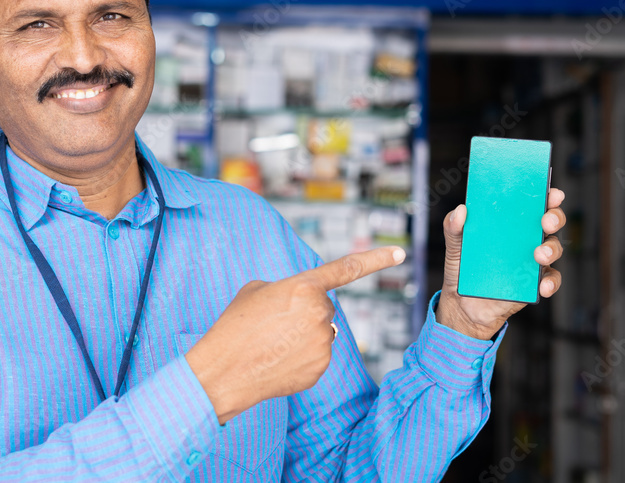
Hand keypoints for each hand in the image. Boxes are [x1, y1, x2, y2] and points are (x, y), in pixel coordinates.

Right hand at [185, 246, 405, 423]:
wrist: (223, 371)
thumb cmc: (235, 326)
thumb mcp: (257, 291)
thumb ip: (288, 289)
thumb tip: (303, 305)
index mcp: (303, 286)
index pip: (347, 268)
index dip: (376, 259)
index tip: (401, 252)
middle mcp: (319, 313)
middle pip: (322, 307)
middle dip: (304, 312)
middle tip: (273, 323)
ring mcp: (323, 343)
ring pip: (321, 332)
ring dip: (303, 335)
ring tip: (271, 343)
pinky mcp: (321, 367)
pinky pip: (318, 355)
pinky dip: (301, 357)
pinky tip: (278, 360)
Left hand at [437, 188, 566, 339]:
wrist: (462, 303)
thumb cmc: (463, 266)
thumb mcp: (455, 244)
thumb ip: (454, 227)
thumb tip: (460, 210)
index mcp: (510, 222)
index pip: (532, 203)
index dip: (546, 196)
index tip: (552, 193)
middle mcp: (526, 238)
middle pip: (550, 222)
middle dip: (554, 218)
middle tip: (546, 221)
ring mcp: (533, 260)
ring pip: (554, 248)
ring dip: (551, 249)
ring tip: (539, 255)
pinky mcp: (535, 283)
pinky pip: (551, 279)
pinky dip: (550, 282)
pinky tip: (542, 285)